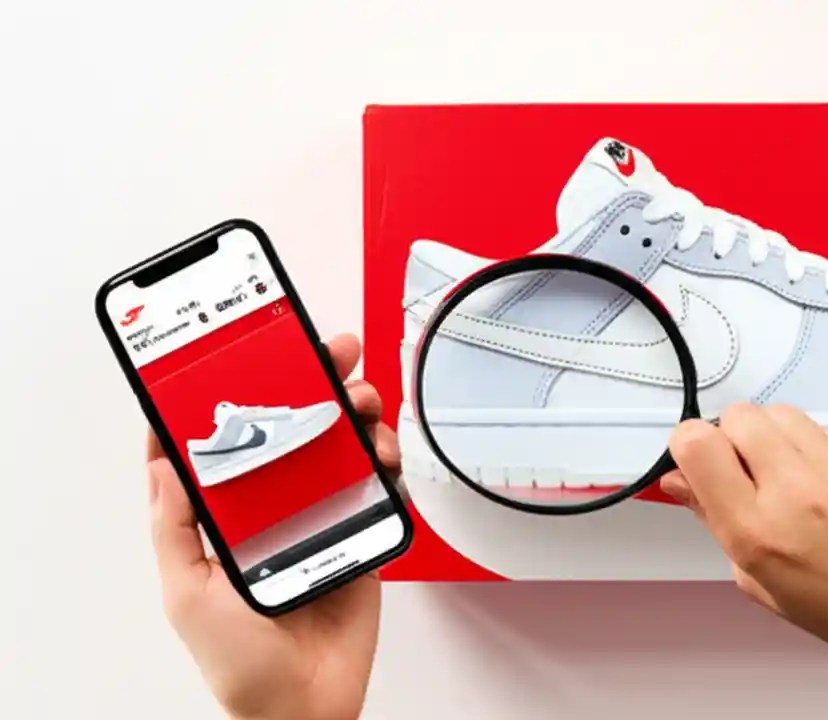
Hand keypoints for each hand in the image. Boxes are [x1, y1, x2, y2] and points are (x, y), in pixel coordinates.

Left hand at [147, 334, 399, 719]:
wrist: (304, 701)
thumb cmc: (238, 660)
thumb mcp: (188, 591)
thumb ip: (175, 527)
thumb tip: (162, 463)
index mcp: (231, 515)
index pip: (235, 440)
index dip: (244, 395)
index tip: (255, 357)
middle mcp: (278, 507)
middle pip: (299, 429)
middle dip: (318, 385)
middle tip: (333, 359)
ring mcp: (323, 516)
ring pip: (343, 447)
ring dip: (357, 416)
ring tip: (364, 409)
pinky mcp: (361, 532)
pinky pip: (379, 486)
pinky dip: (386, 462)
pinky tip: (382, 456)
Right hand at [661, 404, 827, 663]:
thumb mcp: (760, 582)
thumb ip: (714, 522)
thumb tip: (678, 480)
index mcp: (755, 530)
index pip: (697, 444)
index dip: (689, 445)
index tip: (701, 462)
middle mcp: (792, 489)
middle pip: (737, 415)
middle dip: (732, 437)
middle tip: (749, 470)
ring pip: (779, 413)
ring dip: (772, 437)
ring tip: (790, 474)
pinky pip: (822, 428)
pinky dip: (814, 448)